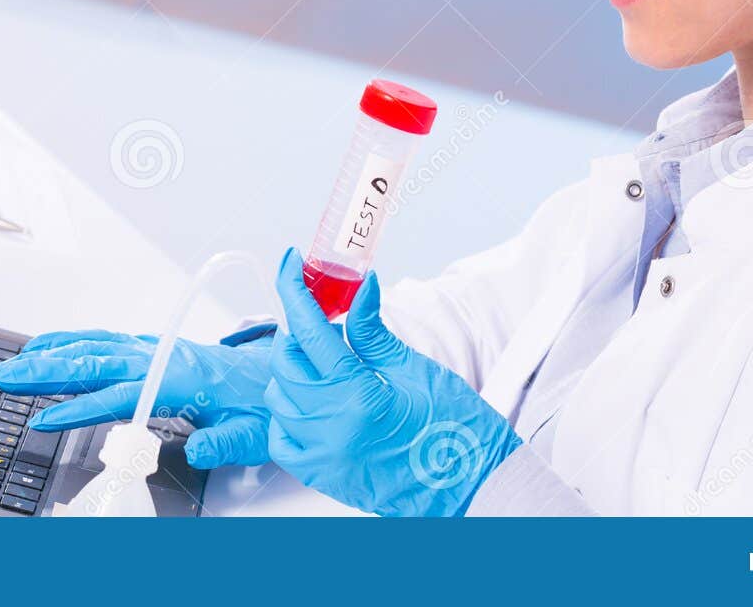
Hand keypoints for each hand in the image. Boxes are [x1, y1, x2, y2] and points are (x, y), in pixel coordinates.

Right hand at [0, 329, 270, 468]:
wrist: (277, 374)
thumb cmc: (261, 402)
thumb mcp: (252, 433)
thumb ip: (224, 443)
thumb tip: (199, 450)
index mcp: (182, 378)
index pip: (121, 395)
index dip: (82, 408)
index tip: (45, 419)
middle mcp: (162, 356)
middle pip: (95, 362)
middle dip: (47, 370)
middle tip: (7, 378)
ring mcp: (153, 348)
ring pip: (94, 346)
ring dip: (51, 353)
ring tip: (14, 365)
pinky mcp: (150, 348)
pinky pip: (104, 339)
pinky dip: (71, 340)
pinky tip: (46, 346)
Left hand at [265, 248, 519, 515]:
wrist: (474, 488)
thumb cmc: (457, 432)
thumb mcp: (416, 370)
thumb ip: (374, 331)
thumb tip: (360, 288)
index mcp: (359, 395)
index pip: (309, 330)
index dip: (293, 289)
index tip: (289, 263)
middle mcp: (332, 428)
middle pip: (286, 362)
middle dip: (298, 332)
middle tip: (323, 322)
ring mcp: (323, 456)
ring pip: (278, 398)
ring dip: (293, 372)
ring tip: (327, 365)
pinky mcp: (322, 476)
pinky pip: (281, 439)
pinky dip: (288, 413)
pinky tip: (315, 401)